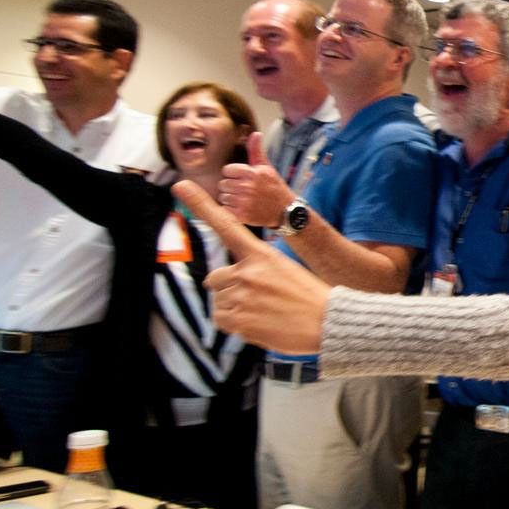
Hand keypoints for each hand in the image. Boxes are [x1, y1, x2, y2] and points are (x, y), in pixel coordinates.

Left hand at [173, 179, 329, 354]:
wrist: (327, 320)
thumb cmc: (309, 295)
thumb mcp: (285, 269)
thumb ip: (257, 270)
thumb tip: (236, 283)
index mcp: (261, 254)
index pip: (226, 225)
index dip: (200, 204)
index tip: (181, 185)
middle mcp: (246, 272)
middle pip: (215, 278)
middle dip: (228, 287)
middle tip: (255, 297)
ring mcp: (240, 296)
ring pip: (219, 301)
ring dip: (234, 307)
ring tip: (263, 312)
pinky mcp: (238, 320)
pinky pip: (221, 320)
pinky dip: (235, 324)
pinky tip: (258, 323)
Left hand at [217, 131, 294, 226]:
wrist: (285, 210)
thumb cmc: (274, 187)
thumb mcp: (267, 167)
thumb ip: (256, 151)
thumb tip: (256, 133)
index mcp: (252, 173)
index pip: (227, 170)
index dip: (233, 174)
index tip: (242, 179)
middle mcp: (247, 187)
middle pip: (223, 184)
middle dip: (231, 187)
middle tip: (243, 190)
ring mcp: (244, 202)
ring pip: (223, 197)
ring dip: (230, 199)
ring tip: (243, 199)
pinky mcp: (241, 215)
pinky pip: (225, 209)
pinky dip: (231, 210)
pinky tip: (242, 208)